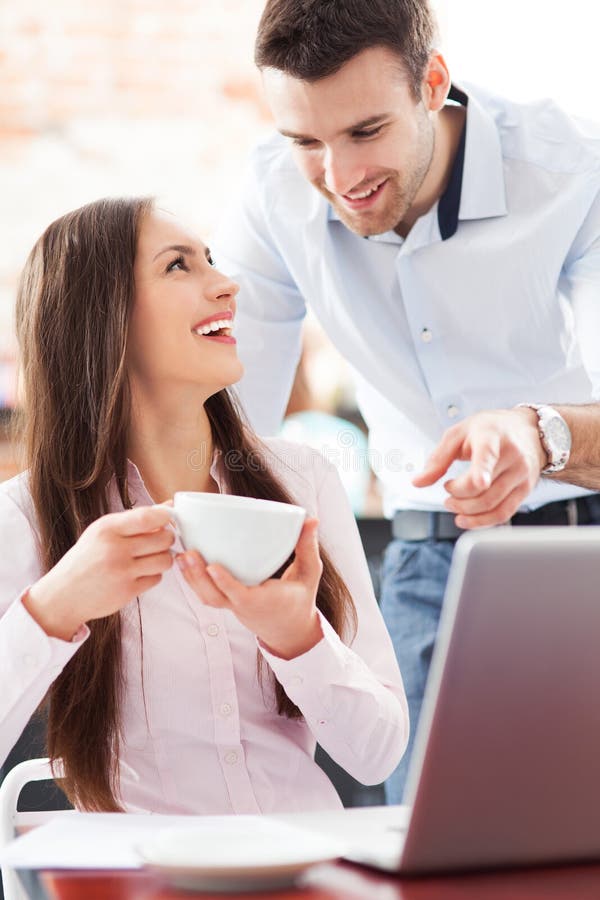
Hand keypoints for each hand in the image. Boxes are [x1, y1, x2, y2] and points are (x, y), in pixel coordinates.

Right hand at [25, 505, 174, 640]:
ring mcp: (122, 572)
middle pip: (164, 539)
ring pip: (165, 560)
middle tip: (159, 541)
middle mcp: (114, 549)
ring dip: (163, 558)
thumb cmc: (87, 558)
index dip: (165, 517)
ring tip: (151, 557)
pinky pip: (157, 578)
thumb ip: (136, 518)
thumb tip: (169, 506)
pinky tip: (140, 573)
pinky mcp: (128, 591)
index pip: (148, 517)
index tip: (167, 519)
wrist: (64, 595)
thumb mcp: (103, 532)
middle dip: (167, 539)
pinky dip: (153, 575)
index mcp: (107, 529)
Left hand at [176, 518, 323, 658]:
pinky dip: (193, 581)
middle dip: (198, 579)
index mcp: (265, 602)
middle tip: (187, 554)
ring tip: (181, 555)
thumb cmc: (300, 598)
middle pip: (216, 599)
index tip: (213, 567)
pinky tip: (184, 561)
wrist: (290, 630)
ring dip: (192, 579)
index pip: (242, 596)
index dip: (226, 584)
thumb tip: (312, 520)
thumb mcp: (310, 574)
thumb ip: (308, 547)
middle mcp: (245, 607)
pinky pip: (207, 595)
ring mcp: (233, 607)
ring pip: (207, 598)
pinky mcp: (227, 603)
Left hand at [412, 408, 546, 527]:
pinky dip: (483, 521)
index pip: (487, 456)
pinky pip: (504, 513)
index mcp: (491, 437)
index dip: (482, 471)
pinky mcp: (526, 489)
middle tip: (448, 492)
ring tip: (454, 505)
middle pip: (482, 489)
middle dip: (458, 498)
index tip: (480, 482)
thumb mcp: (458, 434)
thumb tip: (418, 482)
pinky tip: (469, 519)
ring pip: (492, 505)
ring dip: (467, 512)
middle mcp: (511, 456)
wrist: (527, 430)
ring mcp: (521, 474)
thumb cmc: (490, 429)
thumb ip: (437, 459)